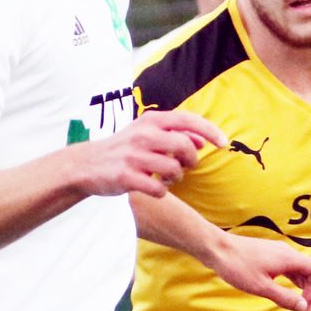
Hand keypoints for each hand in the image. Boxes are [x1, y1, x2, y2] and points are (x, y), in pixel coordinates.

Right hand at [66, 111, 224, 198]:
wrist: (87, 164)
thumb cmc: (124, 149)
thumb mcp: (147, 134)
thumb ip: (175, 134)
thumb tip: (204, 140)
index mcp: (150, 121)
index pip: (187, 119)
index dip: (210, 130)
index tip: (224, 143)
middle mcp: (142, 135)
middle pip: (184, 147)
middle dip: (191, 160)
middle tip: (184, 166)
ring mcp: (133, 156)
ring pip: (173, 169)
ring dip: (176, 177)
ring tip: (167, 177)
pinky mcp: (126, 177)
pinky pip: (159, 188)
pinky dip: (162, 191)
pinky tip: (154, 188)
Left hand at [208, 231, 310, 310]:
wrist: (216, 248)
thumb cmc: (236, 266)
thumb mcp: (261, 287)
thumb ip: (283, 297)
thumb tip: (302, 306)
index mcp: (288, 258)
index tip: (303, 307)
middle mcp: (286, 253)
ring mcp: (278, 252)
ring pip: (300, 270)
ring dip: (302, 287)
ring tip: (299, 305)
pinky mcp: (270, 254)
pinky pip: (289, 268)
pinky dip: (292, 281)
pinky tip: (287, 292)